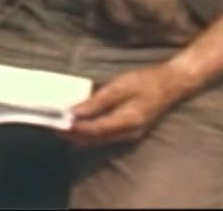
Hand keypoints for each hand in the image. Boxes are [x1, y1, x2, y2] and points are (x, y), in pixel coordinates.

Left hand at [61, 64, 199, 146]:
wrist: (172, 85)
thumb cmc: (145, 81)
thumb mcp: (119, 87)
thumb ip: (96, 101)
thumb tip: (75, 112)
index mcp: (126, 121)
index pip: (93, 130)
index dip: (72, 128)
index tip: (54, 123)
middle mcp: (127, 133)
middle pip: (93, 139)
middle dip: (71, 134)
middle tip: (50, 126)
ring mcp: (129, 134)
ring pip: (97, 140)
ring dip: (77, 136)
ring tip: (58, 128)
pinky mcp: (127, 131)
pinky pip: (103, 137)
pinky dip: (88, 135)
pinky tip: (76, 131)